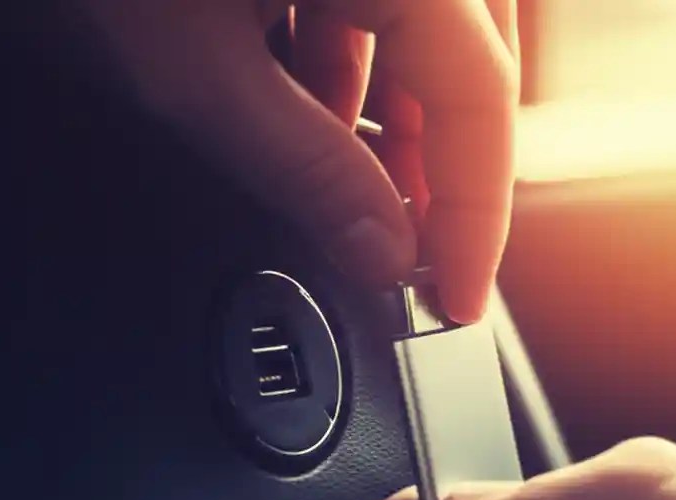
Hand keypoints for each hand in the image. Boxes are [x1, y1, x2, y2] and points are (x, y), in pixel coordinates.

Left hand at [77, 0, 518, 322]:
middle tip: (413, 246)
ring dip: (401, 114)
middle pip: (471, 65)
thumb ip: (306, 171)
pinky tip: (312, 98)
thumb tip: (382, 250)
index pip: (482, 102)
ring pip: (432, 30)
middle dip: (443, 165)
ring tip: (354, 181)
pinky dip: (358, 56)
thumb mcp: (194, 73)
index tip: (457, 293)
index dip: (478, 215)